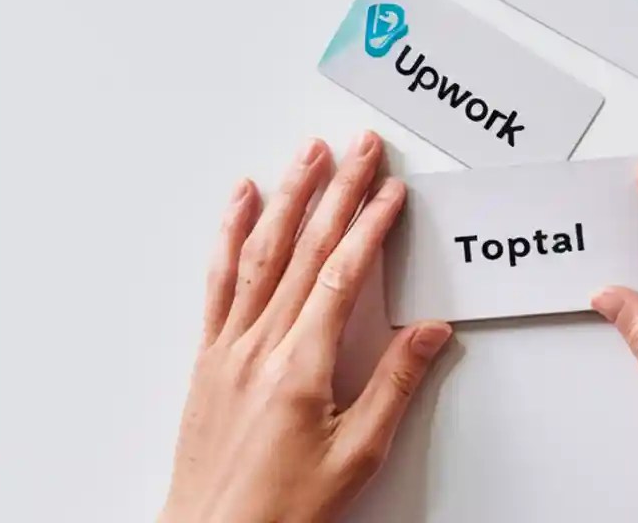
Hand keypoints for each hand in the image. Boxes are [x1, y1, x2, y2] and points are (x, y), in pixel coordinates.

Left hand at [162, 133, 451, 522]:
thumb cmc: (282, 508)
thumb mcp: (357, 455)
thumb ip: (394, 387)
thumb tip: (429, 333)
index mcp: (300, 368)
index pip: (342, 277)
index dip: (370, 227)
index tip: (391, 193)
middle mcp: (259, 347)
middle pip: (305, 250)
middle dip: (338, 192)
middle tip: (361, 150)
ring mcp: (227, 347)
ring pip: (261, 253)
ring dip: (288, 197)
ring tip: (308, 155)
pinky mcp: (208, 356)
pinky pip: (219, 282)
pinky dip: (229, 235)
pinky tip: (241, 202)